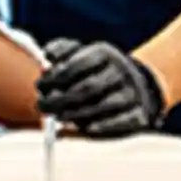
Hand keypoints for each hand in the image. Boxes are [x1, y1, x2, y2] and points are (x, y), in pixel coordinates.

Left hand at [35, 39, 164, 137]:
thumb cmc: (98, 69)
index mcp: (104, 52)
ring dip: (77, 114)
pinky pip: (123, 121)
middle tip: (43, 106)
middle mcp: (120, 70)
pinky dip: (104, 126)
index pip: (77, 63)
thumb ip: (61, 52)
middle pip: (88, 87)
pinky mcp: (141, 112)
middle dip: (61, 99)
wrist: (138, 83)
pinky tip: (87, 128)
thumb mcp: (82, 53)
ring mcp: (133, 92)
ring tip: (58, 117)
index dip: (55, 77)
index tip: (39, 87)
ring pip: (104, 104)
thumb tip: (45, 59)